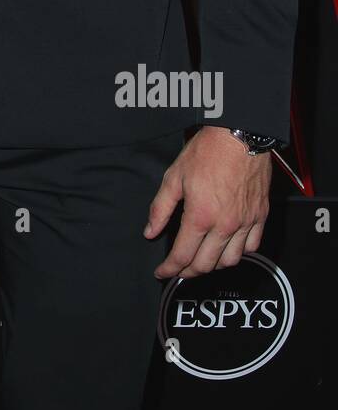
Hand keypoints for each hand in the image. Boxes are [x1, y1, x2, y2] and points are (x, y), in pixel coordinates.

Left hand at [144, 126, 270, 279]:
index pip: (182, 256)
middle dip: (188, 272)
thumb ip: (161, 208)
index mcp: (200, 216)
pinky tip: (228, 247)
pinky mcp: (260, 216)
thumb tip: (150, 231)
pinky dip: (238, 253)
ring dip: (214, 266)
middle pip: (206, 265)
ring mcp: (245, 222)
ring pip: (230, 261)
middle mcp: (225, 225)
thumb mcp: (174, 177)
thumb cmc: (207, 152)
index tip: (163, 272)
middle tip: (179, 269)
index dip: (169, 269)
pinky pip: (252, 247)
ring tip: (202, 260)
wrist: (240, 136)